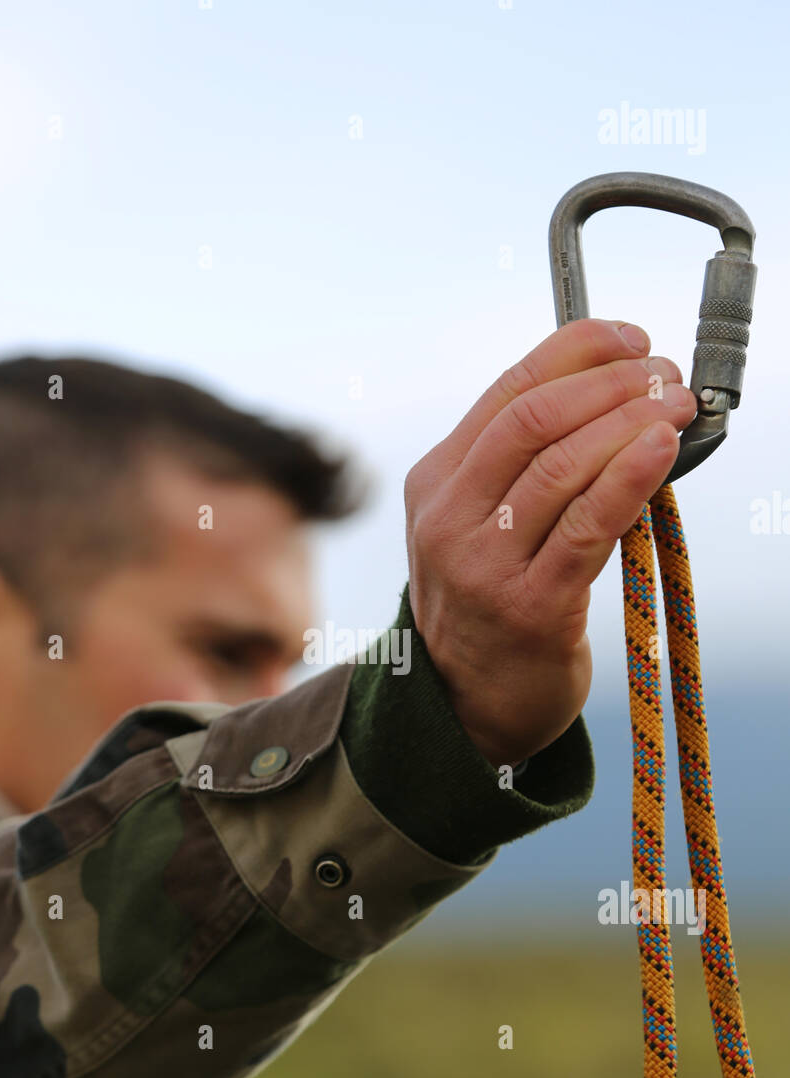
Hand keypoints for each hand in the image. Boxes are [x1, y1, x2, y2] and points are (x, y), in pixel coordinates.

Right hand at [404, 319, 697, 766]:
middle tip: (665, 375)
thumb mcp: (474, 525)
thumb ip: (515, 468)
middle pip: (533, 420)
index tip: (632, 339)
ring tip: (676, 406)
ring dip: (630, 423)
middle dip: (610, 383)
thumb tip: (607, 394)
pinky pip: (587, 527)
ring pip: (561, 466)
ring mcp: (484, 565)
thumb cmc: (488, 605)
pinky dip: (629, 478)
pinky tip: (662, 448)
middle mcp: (449, 519)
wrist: (468, 706)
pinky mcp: (530, 608)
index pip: (508, 393)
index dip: (577, 352)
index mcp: (434, 483)